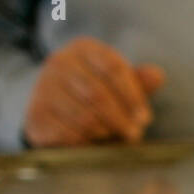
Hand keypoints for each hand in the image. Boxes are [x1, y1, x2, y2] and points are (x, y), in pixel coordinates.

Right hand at [23, 37, 165, 146]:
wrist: (53, 107)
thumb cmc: (95, 93)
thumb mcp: (118, 83)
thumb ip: (138, 81)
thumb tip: (157, 76)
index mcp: (85, 48)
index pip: (114, 68)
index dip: (133, 96)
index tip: (145, 118)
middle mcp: (60, 62)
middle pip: (98, 94)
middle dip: (121, 119)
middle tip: (134, 135)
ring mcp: (43, 87)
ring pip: (82, 116)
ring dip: (104, 133)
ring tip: (114, 138)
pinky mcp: (36, 114)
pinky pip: (66, 134)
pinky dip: (85, 143)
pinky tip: (93, 145)